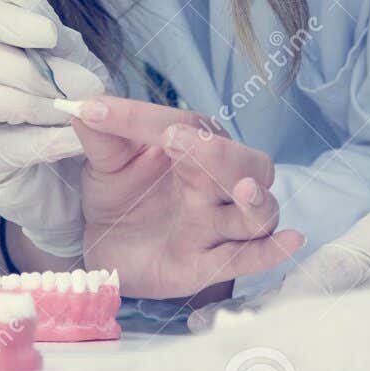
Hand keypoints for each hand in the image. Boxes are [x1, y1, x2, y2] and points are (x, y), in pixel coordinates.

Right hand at [0, 0, 109, 255]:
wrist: (63, 165)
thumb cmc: (64, 99)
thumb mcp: (72, 60)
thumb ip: (54, 34)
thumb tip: (29, 5)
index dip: (7, 19)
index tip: (49, 34)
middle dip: (42, 74)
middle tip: (87, 88)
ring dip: (42, 107)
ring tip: (78, 113)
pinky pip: (8, 144)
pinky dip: (50, 140)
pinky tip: (77, 140)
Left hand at [66, 95, 302, 300]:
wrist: (108, 245)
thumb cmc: (121, 192)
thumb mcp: (106, 161)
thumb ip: (101, 134)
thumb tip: (79, 106)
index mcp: (195, 143)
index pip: (182, 124)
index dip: (143, 119)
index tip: (100, 113)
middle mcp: (216, 180)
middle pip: (243, 164)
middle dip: (218, 155)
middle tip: (181, 143)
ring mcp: (217, 224)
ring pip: (257, 212)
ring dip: (254, 202)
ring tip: (244, 191)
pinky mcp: (210, 263)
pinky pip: (250, 258)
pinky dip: (271, 252)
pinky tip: (290, 241)